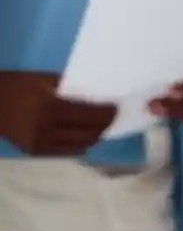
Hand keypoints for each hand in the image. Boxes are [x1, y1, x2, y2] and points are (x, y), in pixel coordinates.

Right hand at [0, 71, 116, 156]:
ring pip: (82, 144)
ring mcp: (41, 143)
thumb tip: (99, 93)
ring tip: (99, 125)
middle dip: (105, 125)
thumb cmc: (16, 85)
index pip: (91, 115)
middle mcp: (47, 128)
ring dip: (94, 135)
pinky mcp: (35, 152)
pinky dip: (80, 143)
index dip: (108, 113)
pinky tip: (83, 134)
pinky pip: (67, 151)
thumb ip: (71, 87)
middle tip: (112, 116)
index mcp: (51, 107)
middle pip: (90, 132)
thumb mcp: (44, 79)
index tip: (117, 107)